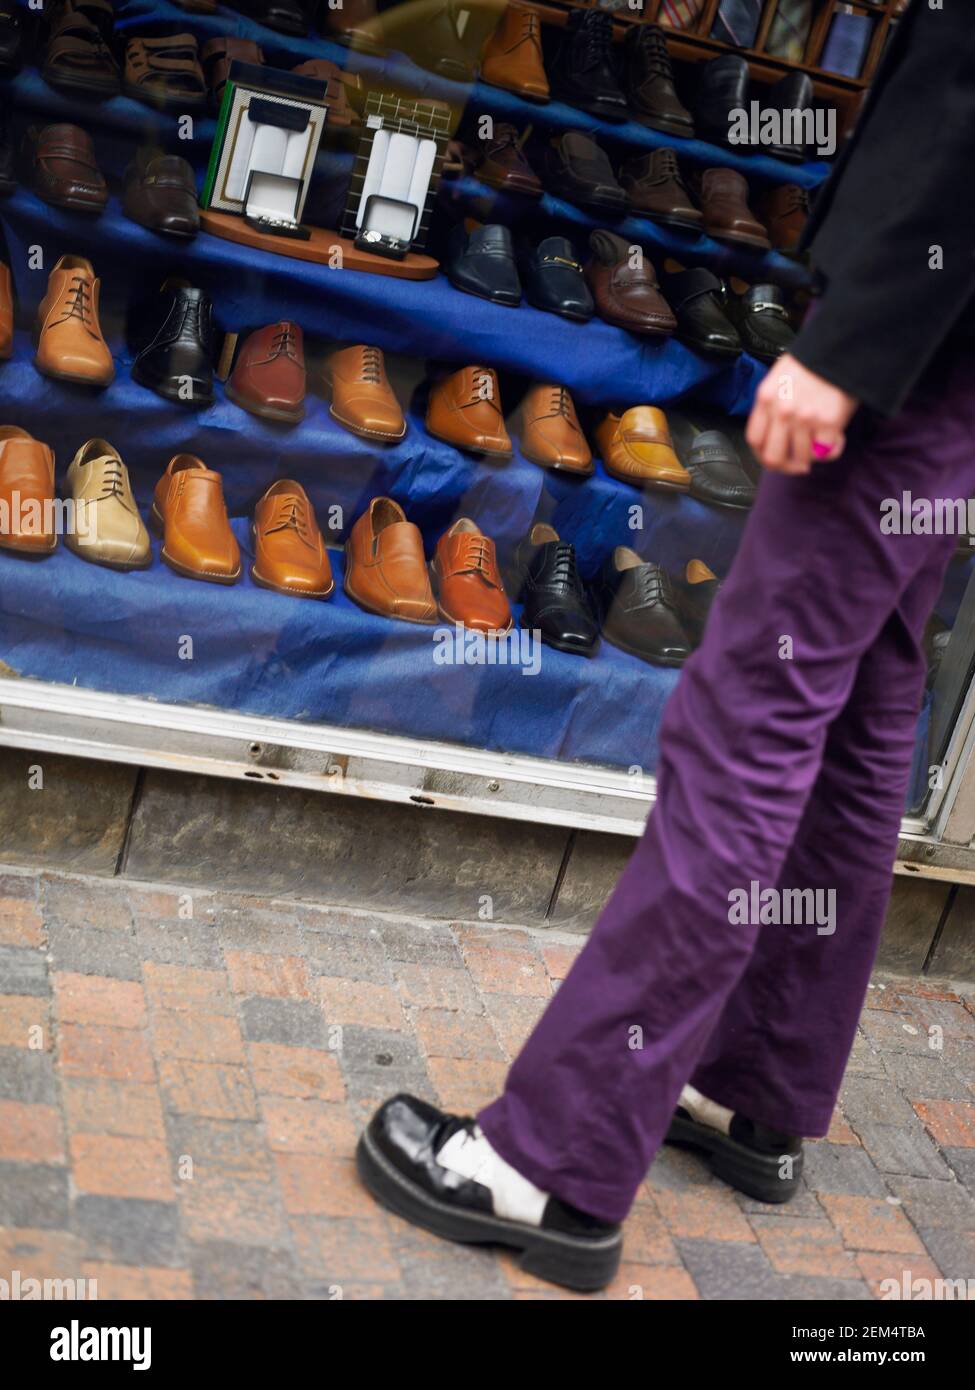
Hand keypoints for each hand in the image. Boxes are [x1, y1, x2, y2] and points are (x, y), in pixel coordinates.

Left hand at [746, 354, 857, 474]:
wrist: (845, 346)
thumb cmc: (816, 361)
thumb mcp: (782, 376)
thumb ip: (773, 403)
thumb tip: (773, 433)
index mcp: (766, 397)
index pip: (754, 440)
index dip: (764, 456)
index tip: (776, 459)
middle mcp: (781, 410)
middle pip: (773, 457)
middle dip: (787, 467)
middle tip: (798, 466)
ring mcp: (804, 418)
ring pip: (802, 458)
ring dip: (814, 455)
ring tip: (823, 441)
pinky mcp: (828, 422)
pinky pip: (826, 454)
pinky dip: (834, 450)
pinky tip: (838, 437)